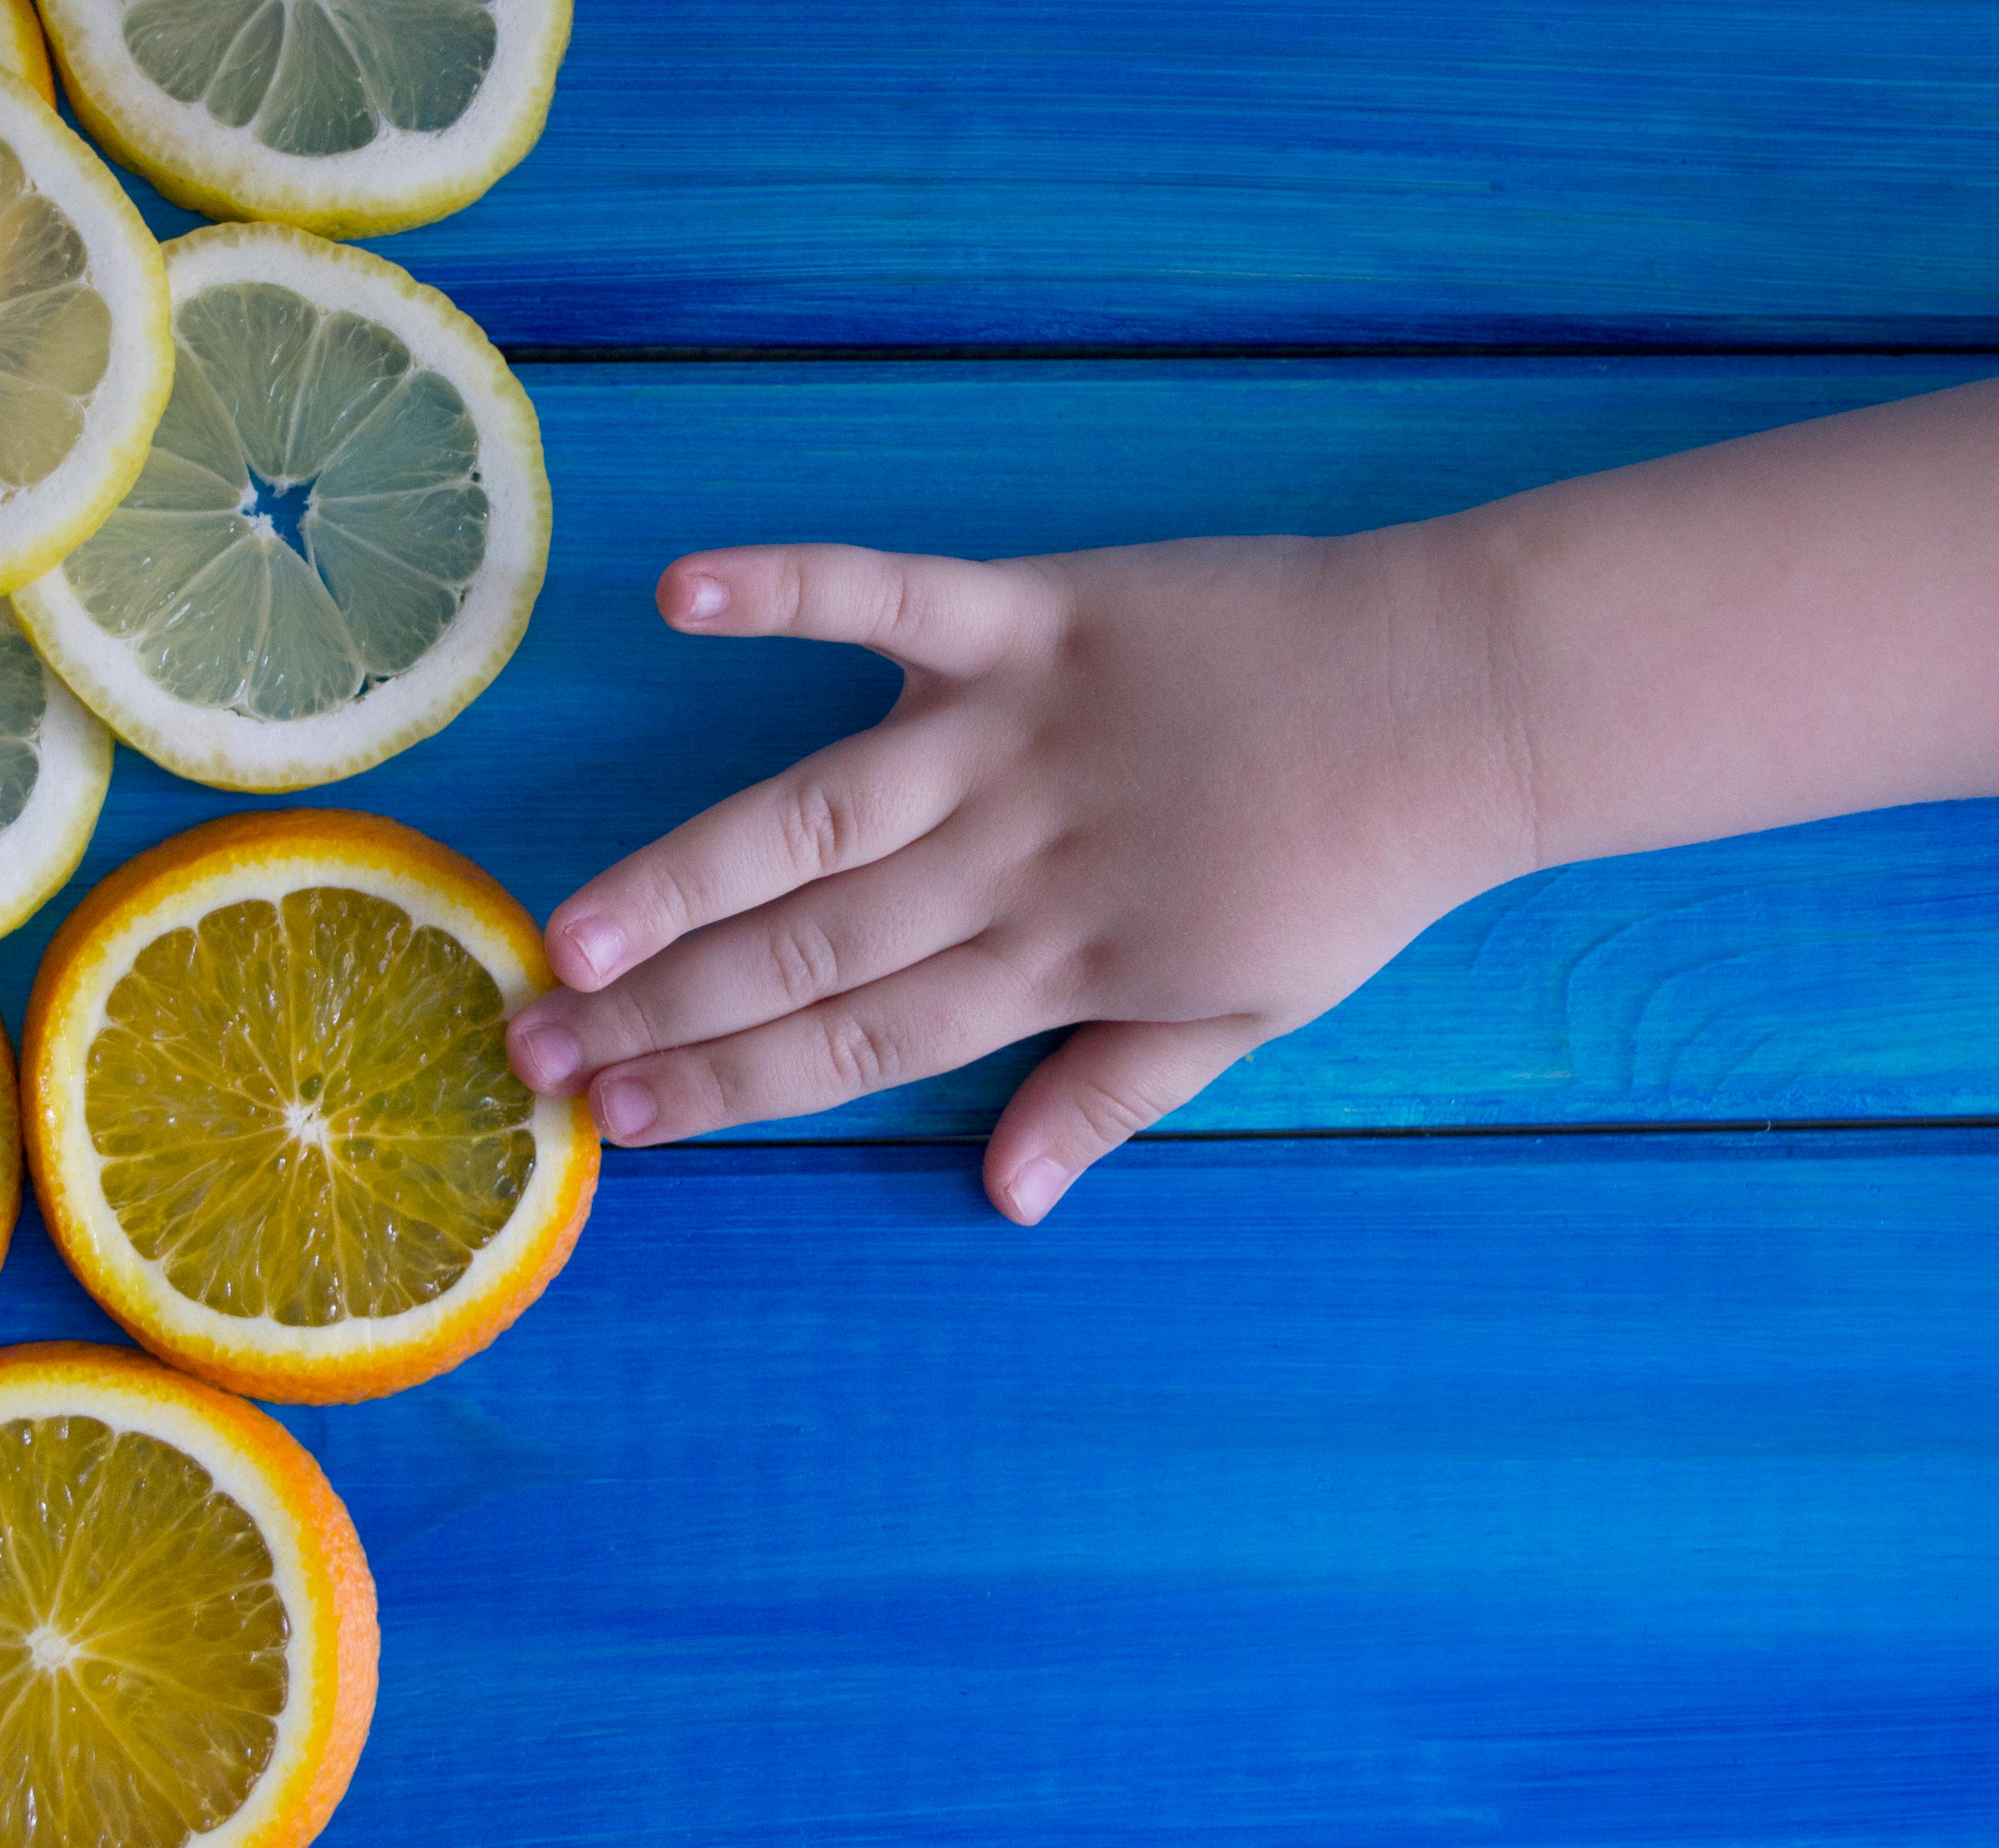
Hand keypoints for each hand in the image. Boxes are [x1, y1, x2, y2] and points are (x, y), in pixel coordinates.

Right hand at [505, 530, 1537, 1221]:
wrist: (1466, 705)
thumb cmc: (1355, 865)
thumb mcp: (1250, 1013)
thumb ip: (1113, 1095)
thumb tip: (1004, 1199)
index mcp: (1066, 964)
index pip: (863, 1044)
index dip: (731, 1085)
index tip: (617, 1125)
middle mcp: (1022, 861)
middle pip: (814, 951)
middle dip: (665, 1009)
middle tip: (532, 1048)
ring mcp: (1024, 731)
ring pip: (822, 815)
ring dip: (686, 871)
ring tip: (570, 929)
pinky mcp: (1044, 613)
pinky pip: (898, 595)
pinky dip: (792, 590)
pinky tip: (680, 594)